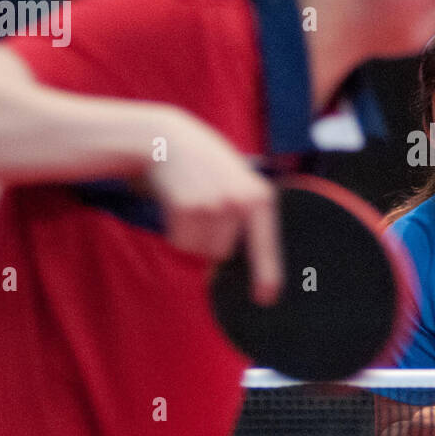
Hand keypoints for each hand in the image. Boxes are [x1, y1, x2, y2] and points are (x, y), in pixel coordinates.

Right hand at [142, 109, 281, 303]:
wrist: (166, 137)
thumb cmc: (204, 163)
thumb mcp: (238, 180)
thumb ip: (246, 214)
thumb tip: (233, 261)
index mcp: (260, 197)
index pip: (267, 244)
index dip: (267, 274)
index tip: (266, 298)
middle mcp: (240, 203)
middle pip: (223, 253)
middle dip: (210, 241)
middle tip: (203, 208)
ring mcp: (214, 206)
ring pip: (201, 250)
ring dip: (191, 237)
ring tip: (190, 203)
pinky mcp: (187, 208)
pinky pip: (180, 242)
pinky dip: (174, 231)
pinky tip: (175, 202)